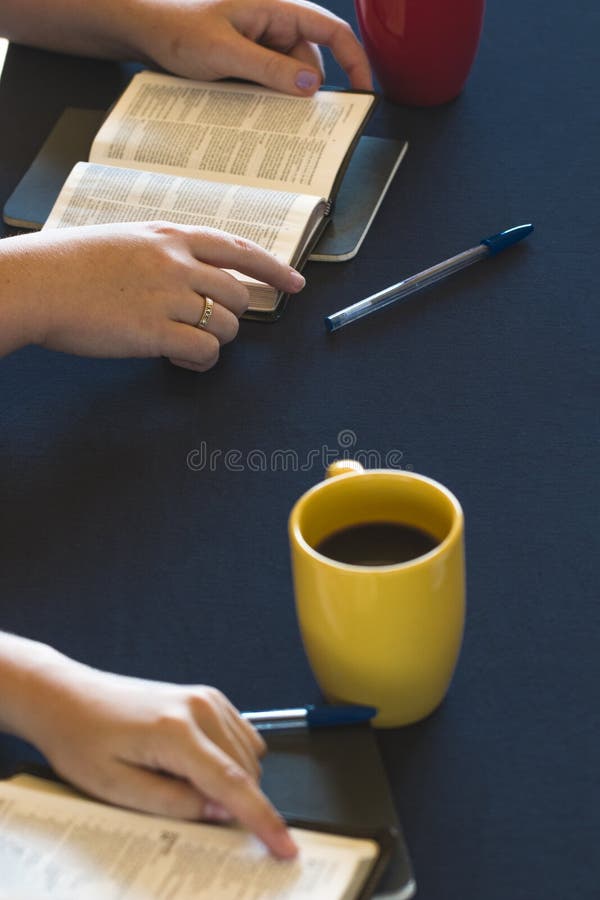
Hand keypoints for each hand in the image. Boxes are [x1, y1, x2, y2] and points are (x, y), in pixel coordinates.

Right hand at [0, 222, 304, 368]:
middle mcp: (177, 263)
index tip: (295, 283)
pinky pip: (204, 351)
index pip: (238, 248)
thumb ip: (165, 254)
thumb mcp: (125, 241)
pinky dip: (200, 360)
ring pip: (226, 326)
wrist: (37, 283)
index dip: (273, 268)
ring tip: (181, 343)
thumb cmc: (71, 264)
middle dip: (230, 316)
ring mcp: (168, 296)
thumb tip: (192, 276)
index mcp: (171, 237)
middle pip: (238, 295)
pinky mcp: (156, 332)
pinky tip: (179, 357)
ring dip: (213, 341)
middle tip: (205, 326)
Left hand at [23, 654, 297, 858]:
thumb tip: (220, 812)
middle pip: (247, 771)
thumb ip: (173, 804)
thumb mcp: (115, 789)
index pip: (233, 784)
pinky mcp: (207, 697)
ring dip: (234, 781)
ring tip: (179, 783)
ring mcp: (207, 698)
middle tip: (188, 812)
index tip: (286, 847)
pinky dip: (232, 761)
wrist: (69, 697)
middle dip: (235, 803)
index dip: (264, 820)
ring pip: (250, 755)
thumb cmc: (83, 740)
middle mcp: (200, 708)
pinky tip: (196, 766)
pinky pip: (242, 737)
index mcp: (177, 732)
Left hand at [133, 0, 372, 94]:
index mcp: (277, 9)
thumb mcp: (225, 51)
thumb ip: (269, 68)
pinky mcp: (246, 59)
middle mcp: (273, 24)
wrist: (142, 28)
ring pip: (288, 77)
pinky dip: (264, 98)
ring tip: (258, 112)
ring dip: (280, 98)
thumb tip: (312, 85)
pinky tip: (250, 110)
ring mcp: (260, 43)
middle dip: (306, 92)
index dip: (355, 61)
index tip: (363, 94)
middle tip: (296, 123)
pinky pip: (268, 82)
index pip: (332, 31)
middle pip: (310, 62)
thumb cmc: (177, 27)